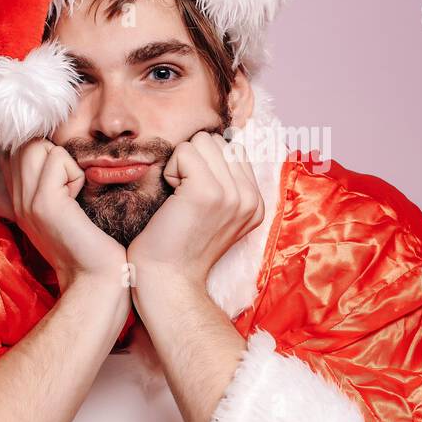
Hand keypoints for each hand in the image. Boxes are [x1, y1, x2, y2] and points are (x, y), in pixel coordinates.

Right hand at [0, 138, 127, 294]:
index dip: (39, 151)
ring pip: (36, 146)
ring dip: (62, 160)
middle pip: (23, 144)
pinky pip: (57, 159)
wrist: (94, 279)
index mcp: (20, 201)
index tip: (62, 174)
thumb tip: (58, 152)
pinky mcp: (44, 203)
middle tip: (69, 184)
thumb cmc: (90, 246)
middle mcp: (17, 200)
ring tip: (72, 189)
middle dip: (51, 152)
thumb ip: (53, 184)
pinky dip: (74, 172)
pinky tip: (79, 197)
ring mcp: (27, 201)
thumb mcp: (65, 211)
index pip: (13, 152)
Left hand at [126, 131, 263, 287]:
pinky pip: (185, 152)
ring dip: (181, 164)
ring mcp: (233, 194)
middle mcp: (250, 198)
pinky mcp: (208, 192)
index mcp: (255, 203)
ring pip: (202, 141)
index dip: (204, 164)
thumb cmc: (175, 248)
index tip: (192, 197)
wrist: (166, 280)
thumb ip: (224, 184)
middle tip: (182, 197)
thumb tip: (215, 145)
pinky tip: (171, 199)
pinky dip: (170, 170)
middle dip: (193, 160)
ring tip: (178, 198)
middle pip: (218, 141)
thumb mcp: (212, 216)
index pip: (234, 149)